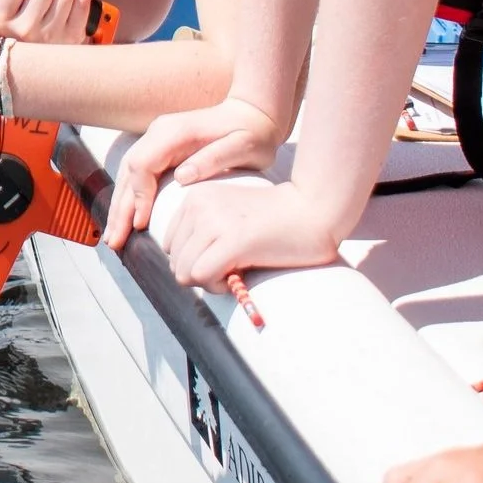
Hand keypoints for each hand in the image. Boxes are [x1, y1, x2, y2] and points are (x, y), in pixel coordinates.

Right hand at [104, 97, 284, 247]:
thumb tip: (182, 177)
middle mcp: (158, 133)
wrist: (252, 114)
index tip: (141, 225)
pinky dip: (130, 198)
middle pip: (129, 172)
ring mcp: (156, 139)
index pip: (142, 165)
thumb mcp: (242, 146)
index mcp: (173, 132)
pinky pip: (137, 175)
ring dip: (120, 206)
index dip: (139, 197)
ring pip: (128, 174)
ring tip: (115, 237)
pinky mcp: (160, 148)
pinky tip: (127, 218)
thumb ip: (212, 159)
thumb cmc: (251, 133)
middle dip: (121, 209)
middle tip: (115, 242)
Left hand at [154, 179, 339, 286]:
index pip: (169, 244)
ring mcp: (214, 221)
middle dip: (199, 274)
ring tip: (234, 273)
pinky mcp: (232, 240)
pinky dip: (217, 286)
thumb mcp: (227, 215)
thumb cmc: (275, 219)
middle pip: (174, 261)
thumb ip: (203, 232)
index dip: (191, 260)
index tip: (218, 259)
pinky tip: (237, 278)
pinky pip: (202, 275)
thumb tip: (181, 270)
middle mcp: (199, 205)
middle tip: (228, 271)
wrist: (314, 209)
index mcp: (195, 196)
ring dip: (208, 282)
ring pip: (184, 272)